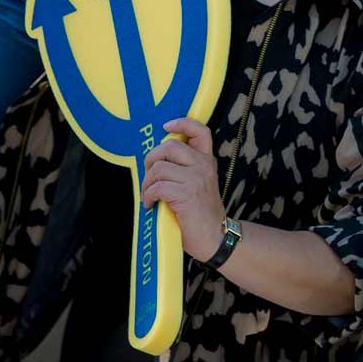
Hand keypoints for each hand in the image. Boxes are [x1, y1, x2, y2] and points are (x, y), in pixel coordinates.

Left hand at [142, 118, 228, 260]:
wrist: (215, 237)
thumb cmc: (201, 214)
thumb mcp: (198, 185)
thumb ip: (185, 170)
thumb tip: (156, 162)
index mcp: (207, 161)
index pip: (200, 131)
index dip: (182, 123)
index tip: (166, 126)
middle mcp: (203, 166)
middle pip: (169, 146)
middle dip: (151, 160)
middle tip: (149, 177)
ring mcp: (196, 179)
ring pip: (159, 168)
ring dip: (147, 184)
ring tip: (149, 196)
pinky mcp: (186, 194)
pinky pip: (157, 187)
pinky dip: (148, 196)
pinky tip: (151, 205)